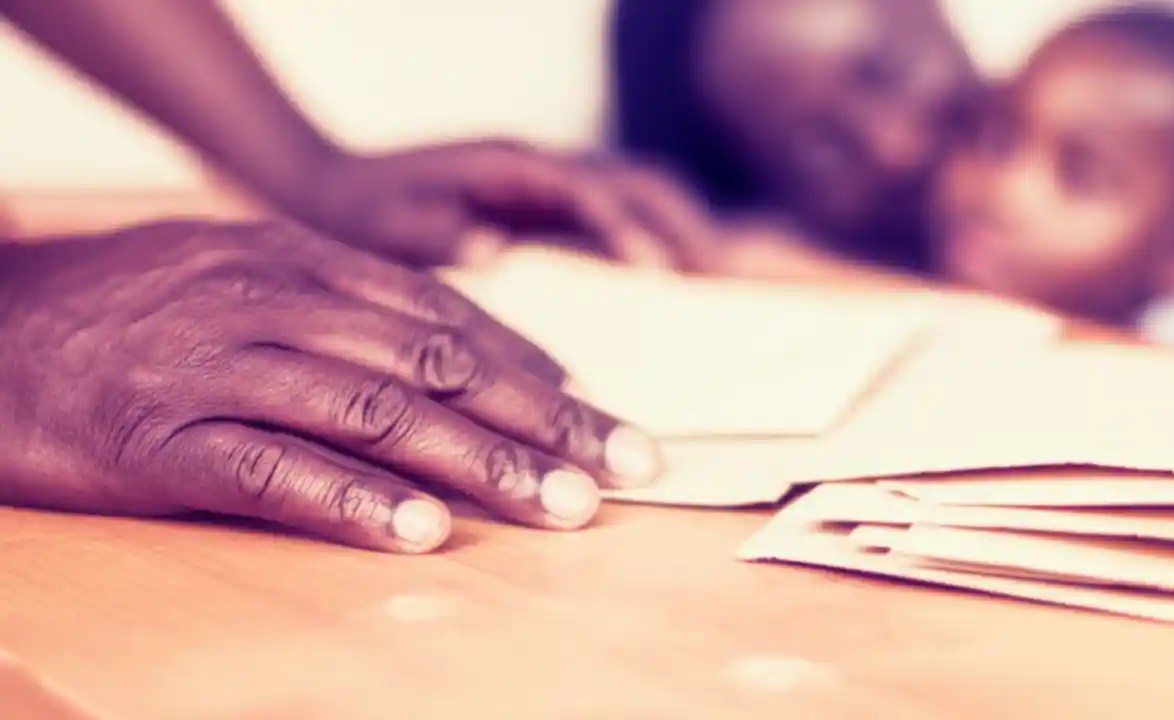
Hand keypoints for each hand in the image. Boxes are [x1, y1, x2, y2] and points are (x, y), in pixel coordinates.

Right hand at [0, 222, 661, 551]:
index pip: (448, 319)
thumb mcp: (245, 275)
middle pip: (433, 364)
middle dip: (541, 422)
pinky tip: (419, 532)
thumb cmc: (135, 311)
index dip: (538, 373)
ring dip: (479, 465)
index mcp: (300, 260)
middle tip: (620, 470)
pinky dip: (351, 501)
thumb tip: (467, 354)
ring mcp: (216, 368)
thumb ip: (349, 308)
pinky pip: (269, 471)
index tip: (604, 420)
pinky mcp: (160, 441)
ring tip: (558, 510)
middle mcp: (271, 302)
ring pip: (372, 414)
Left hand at [282, 140, 722, 269]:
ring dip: (679, 234)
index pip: (586, 186)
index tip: (657, 271)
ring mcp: (551, 185)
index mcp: (504, 166)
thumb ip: (431, 230)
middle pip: (636, 182)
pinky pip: (621, 221)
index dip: (624, 225)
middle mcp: (540, 167)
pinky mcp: (553, 208)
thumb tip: (491, 246)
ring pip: (639, 197)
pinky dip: (654, 248)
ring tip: (714, 292)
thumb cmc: (355, 211)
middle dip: (682, 226)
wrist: (331, 188)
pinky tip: (669, 293)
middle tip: (718, 283)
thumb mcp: (379, 224)